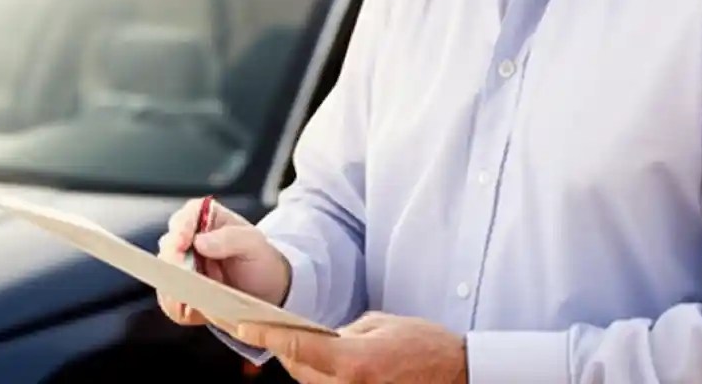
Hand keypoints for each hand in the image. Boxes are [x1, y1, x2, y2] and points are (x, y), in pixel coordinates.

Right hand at [155, 197, 290, 331]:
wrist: (268, 292)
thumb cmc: (261, 261)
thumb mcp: (254, 244)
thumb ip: (230, 238)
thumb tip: (200, 241)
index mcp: (207, 219)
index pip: (185, 217)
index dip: (180, 229)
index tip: (182, 244)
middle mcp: (190, 240)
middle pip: (168, 245)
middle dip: (173, 261)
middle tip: (184, 275)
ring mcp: (183, 266)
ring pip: (163, 274)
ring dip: (173, 287)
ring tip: (192, 297)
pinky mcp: (182, 291)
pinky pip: (169, 300)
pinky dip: (177, 306)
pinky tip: (193, 310)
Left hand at [236, 312, 467, 383]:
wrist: (459, 374)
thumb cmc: (425, 345)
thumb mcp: (380, 324)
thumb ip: (344, 331)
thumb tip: (321, 336)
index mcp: (353, 361)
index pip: (296, 348)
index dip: (265, 337)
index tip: (242, 327)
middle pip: (298, 370)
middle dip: (284, 349)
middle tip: (270, 328)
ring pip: (312, 383)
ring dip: (304, 365)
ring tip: (300, 344)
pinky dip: (323, 376)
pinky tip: (326, 362)